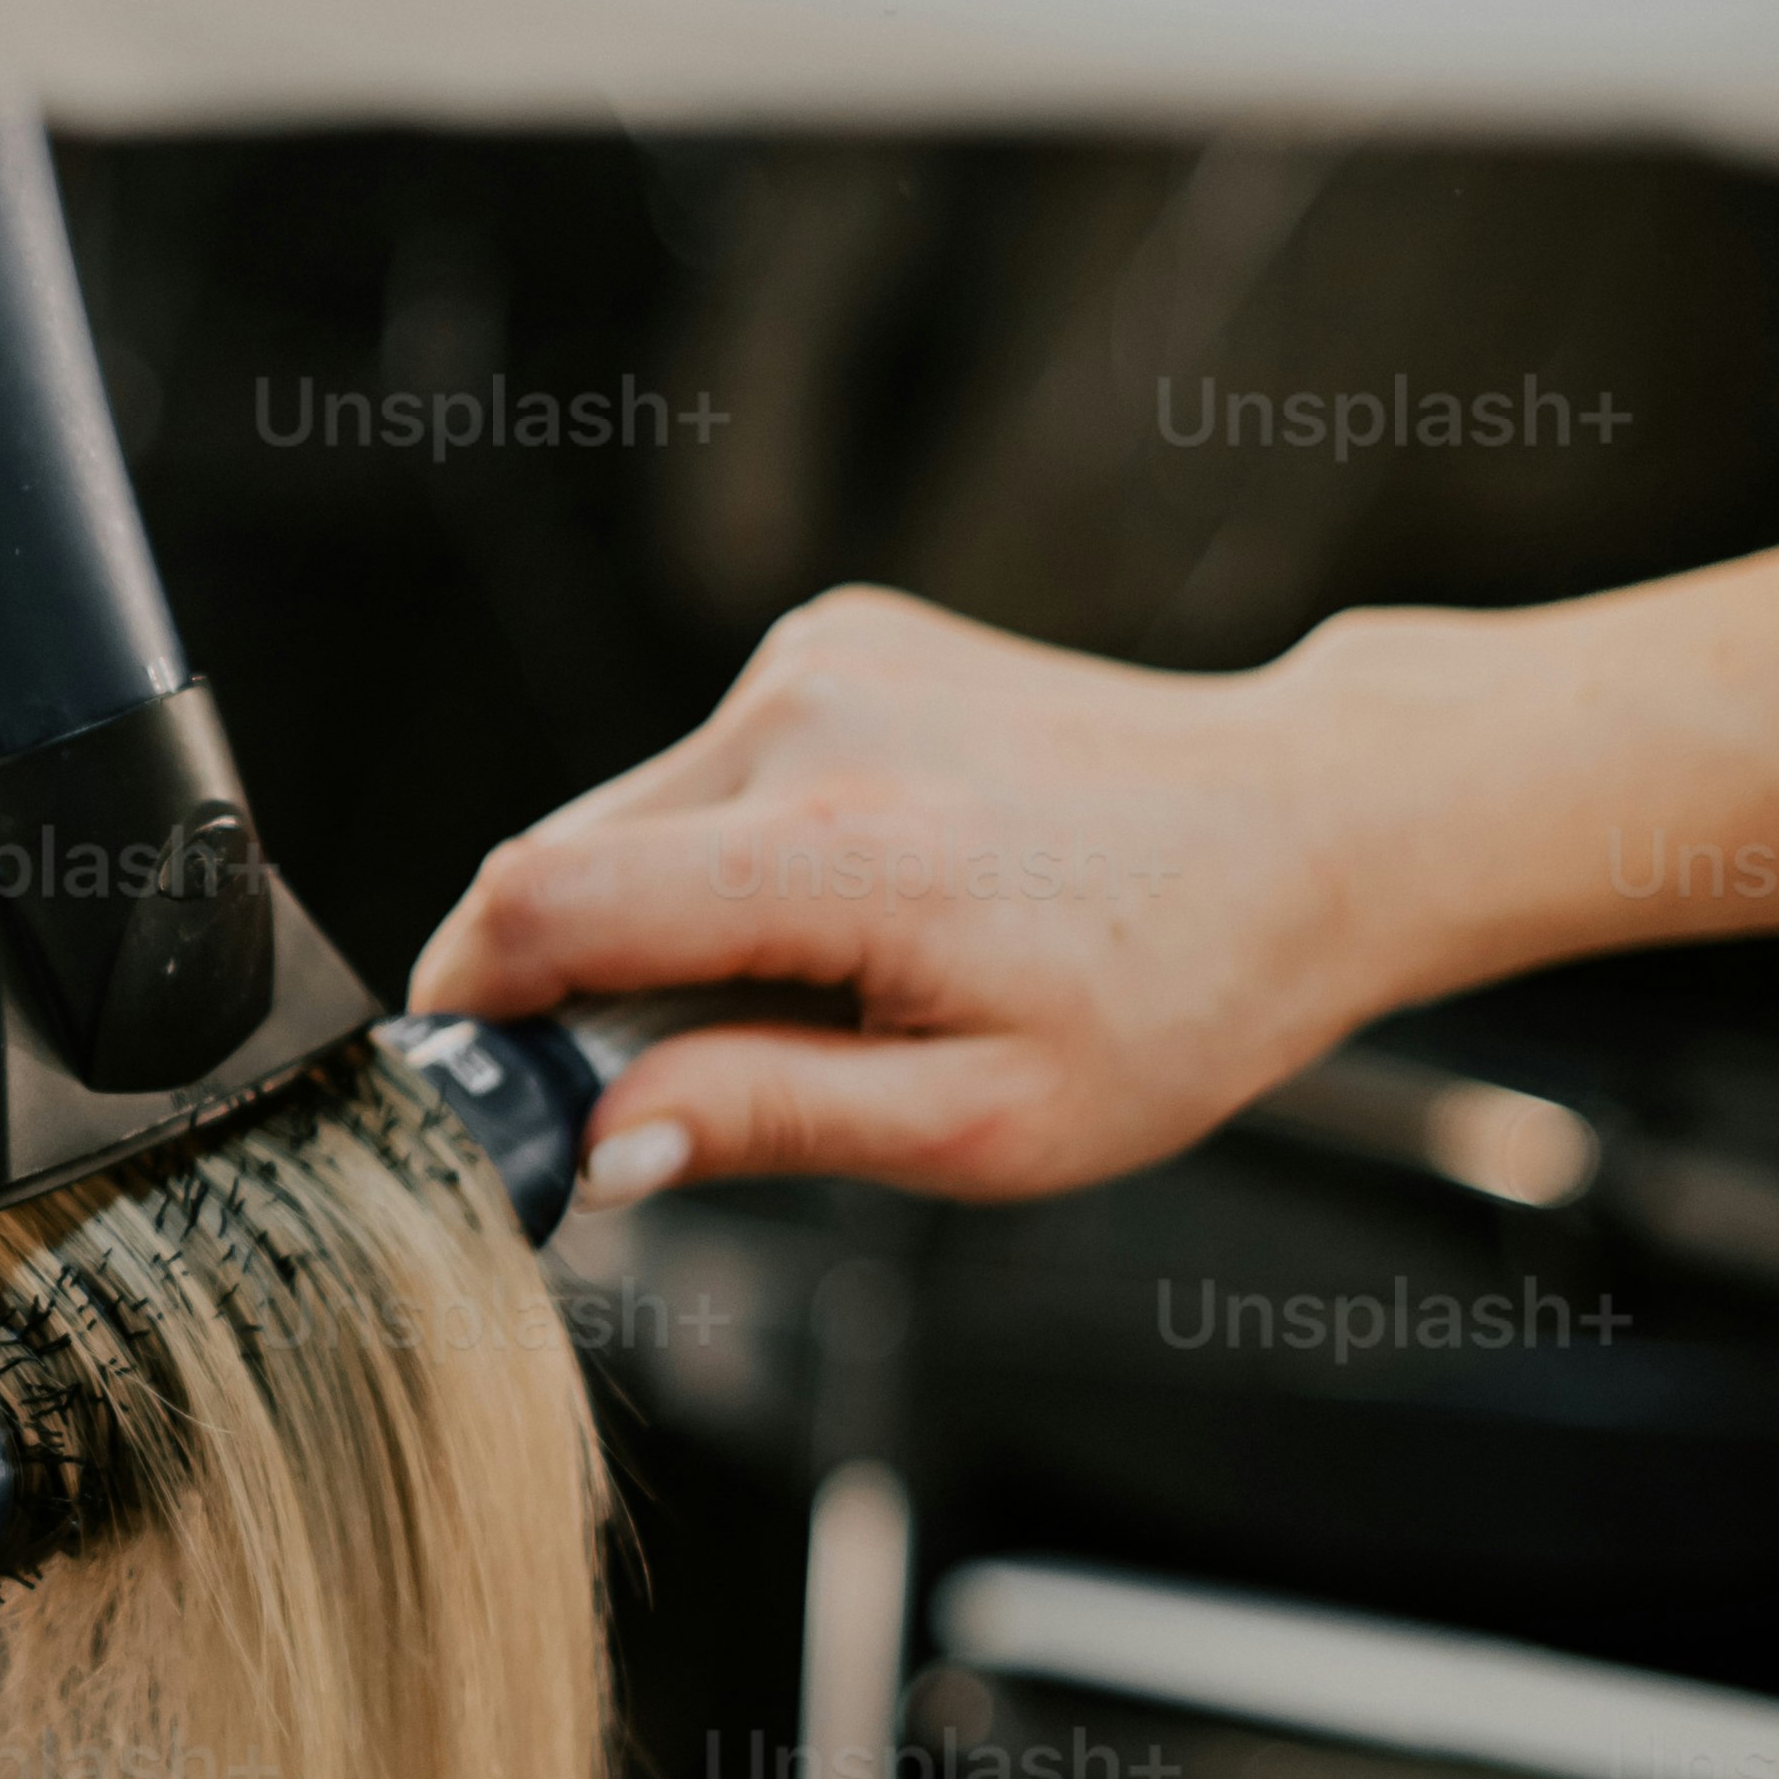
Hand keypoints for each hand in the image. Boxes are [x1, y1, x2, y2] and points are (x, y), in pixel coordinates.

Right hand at [412, 585, 1416, 1208]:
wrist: (1307, 828)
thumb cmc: (1176, 991)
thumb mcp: (984, 1122)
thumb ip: (769, 1120)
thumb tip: (601, 1141)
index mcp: (840, 850)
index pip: (539, 905)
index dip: (471, 1009)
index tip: (484, 1088)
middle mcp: (806, 719)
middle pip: (564, 863)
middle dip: (589, 983)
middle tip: (714, 1070)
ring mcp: (820, 660)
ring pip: (628, 818)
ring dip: (667, 916)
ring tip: (825, 976)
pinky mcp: (836, 637)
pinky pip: (707, 770)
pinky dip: (732, 850)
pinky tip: (858, 893)